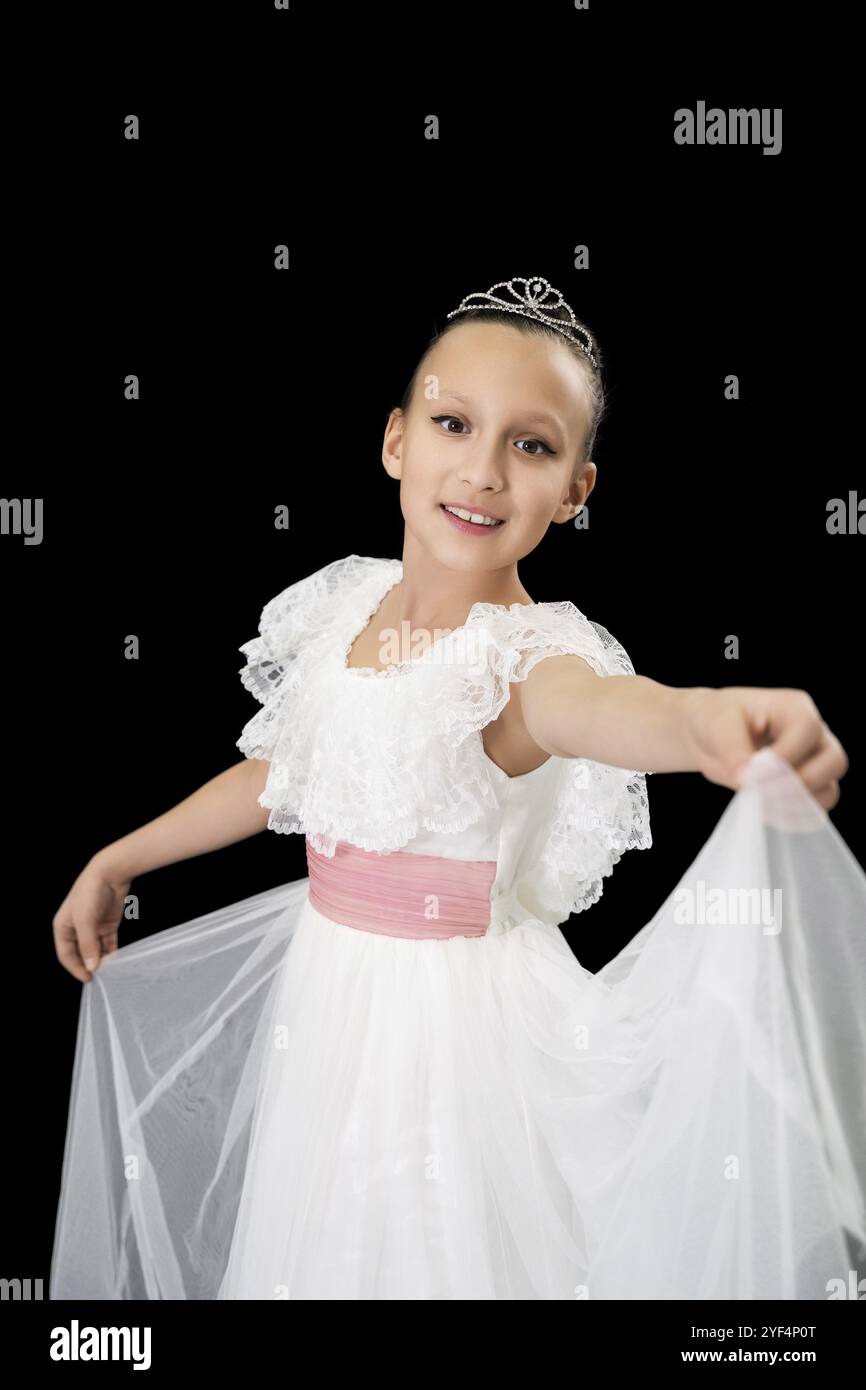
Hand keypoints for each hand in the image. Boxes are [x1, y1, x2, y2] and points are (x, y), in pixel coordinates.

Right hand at [52, 860, 130, 982]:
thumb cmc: (90, 893)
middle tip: (99, 976)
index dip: (75, 968)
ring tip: (109, 970)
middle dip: (89, 965)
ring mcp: (93, 928)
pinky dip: (111, 952)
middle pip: (80, 954)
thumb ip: (88, 945)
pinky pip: (108, 944)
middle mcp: (77, 929)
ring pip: (96, 950)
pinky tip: (116, 959)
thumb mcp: (85, 921)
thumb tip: (92, 967)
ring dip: (101, 960)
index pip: (65, 954)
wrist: (110, 873)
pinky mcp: (108, 925)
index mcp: (63, 927)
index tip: (88, 978)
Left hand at [683, 687, 847, 806]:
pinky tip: (764, 810)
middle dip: (799, 782)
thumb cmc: (715, 721)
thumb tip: (747, 778)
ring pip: (829, 790)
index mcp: (793, 707)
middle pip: (834, 761)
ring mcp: (812, 763)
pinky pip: (813, 811)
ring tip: (760, 800)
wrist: (708, 738)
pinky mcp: (804, 789)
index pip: (807, 730)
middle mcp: (812, 735)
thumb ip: (733, 749)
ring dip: (797, 804)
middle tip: (761, 789)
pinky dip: (792, 817)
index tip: (754, 772)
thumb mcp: (716, 725)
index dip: (785, 755)